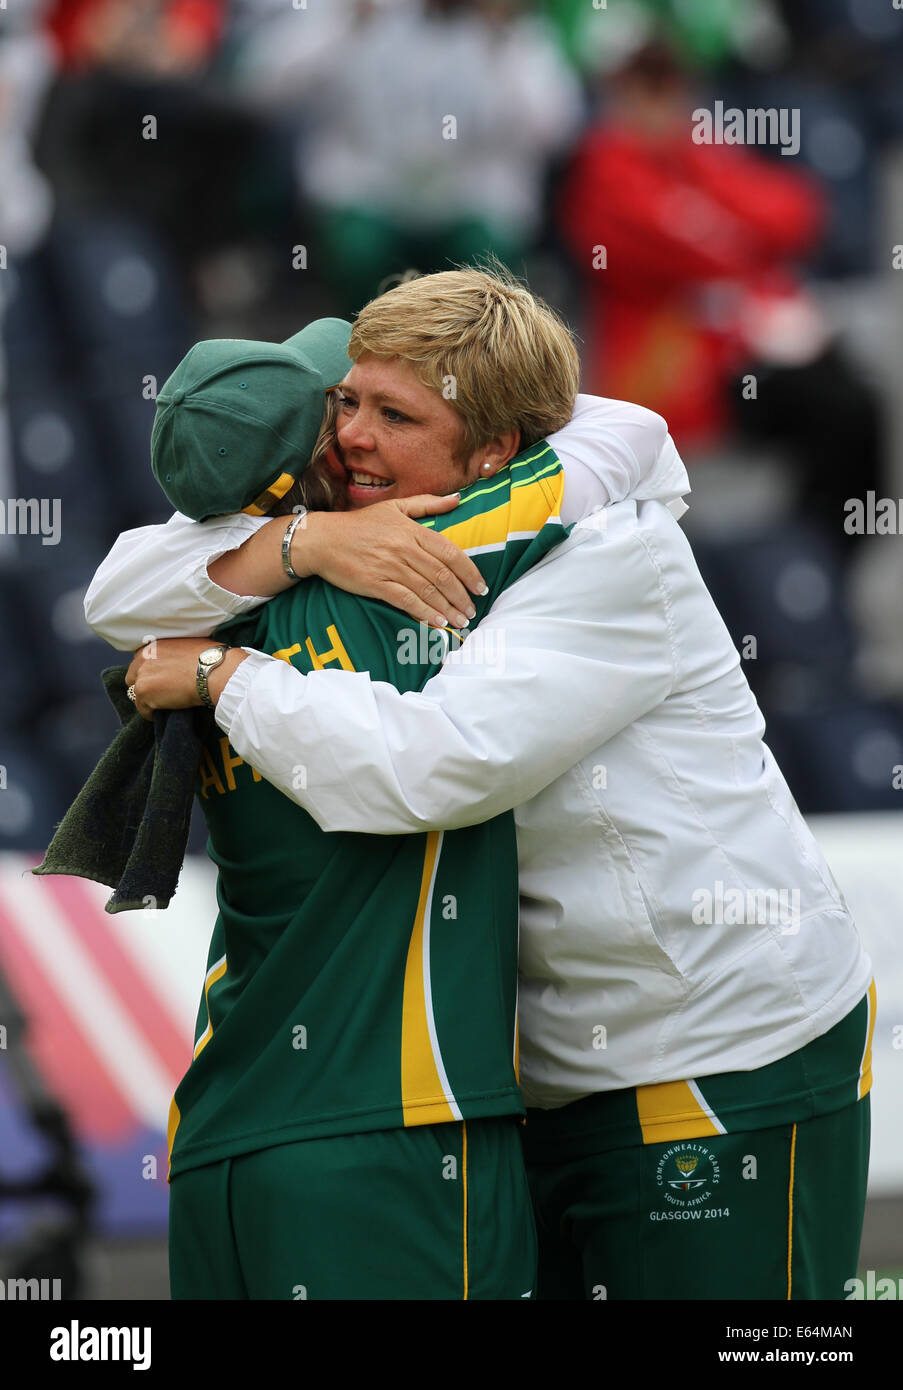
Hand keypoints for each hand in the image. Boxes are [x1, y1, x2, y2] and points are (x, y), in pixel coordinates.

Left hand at [125, 638, 246, 720]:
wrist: (213, 671)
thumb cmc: (210, 659)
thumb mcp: (189, 646)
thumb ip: (174, 652)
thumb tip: (179, 662)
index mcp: (154, 645)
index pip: (142, 662)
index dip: (152, 673)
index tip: (162, 680)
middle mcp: (143, 657)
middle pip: (133, 677)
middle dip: (146, 685)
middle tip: (162, 694)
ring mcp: (141, 674)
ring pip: (137, 694)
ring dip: (150, 700)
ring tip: (166, 705)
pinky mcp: (143, 691)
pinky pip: (143, 709)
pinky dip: (153, 714)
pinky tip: (167, 712)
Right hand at [297, 496, 488, 628]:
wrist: (322, 539)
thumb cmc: (360, 524)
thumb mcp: (394, 507)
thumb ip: (427, 504)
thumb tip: (457, 499)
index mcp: (412, 530)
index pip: (450, 553)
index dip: (469, 572)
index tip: (481, 587)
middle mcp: (404, 548)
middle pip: (442, 575)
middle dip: (461, 596)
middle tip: (472, 610)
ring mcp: (389, 566)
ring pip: (427, 589)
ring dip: (447, 608)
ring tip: (460, 621)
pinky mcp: (375, 583)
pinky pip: (405, 600)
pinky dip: (424, 612)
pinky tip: (436, 622)